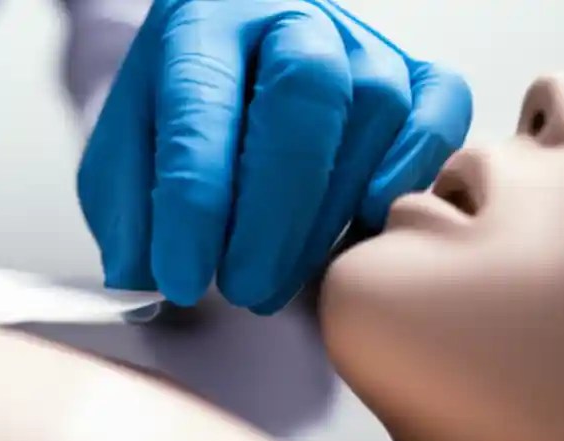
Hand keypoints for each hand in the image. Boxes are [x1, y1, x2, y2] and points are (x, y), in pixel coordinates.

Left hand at [78, 0, 471, 312]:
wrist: (227, 78)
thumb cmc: (176, 124)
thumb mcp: (123, 161)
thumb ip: (128, 214)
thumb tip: (145, 280)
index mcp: (201, 23)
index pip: (202, 104)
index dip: (195, 203)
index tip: (182, 278)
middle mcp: (287, 18)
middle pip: (305, 93)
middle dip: (273, 212)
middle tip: (245, 290)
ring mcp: (358, 41)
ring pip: (373, 107)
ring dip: (327, 213)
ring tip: (280, 279)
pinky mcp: (412, 72)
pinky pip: (439, 107)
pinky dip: (415, 166)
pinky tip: (370, 218)